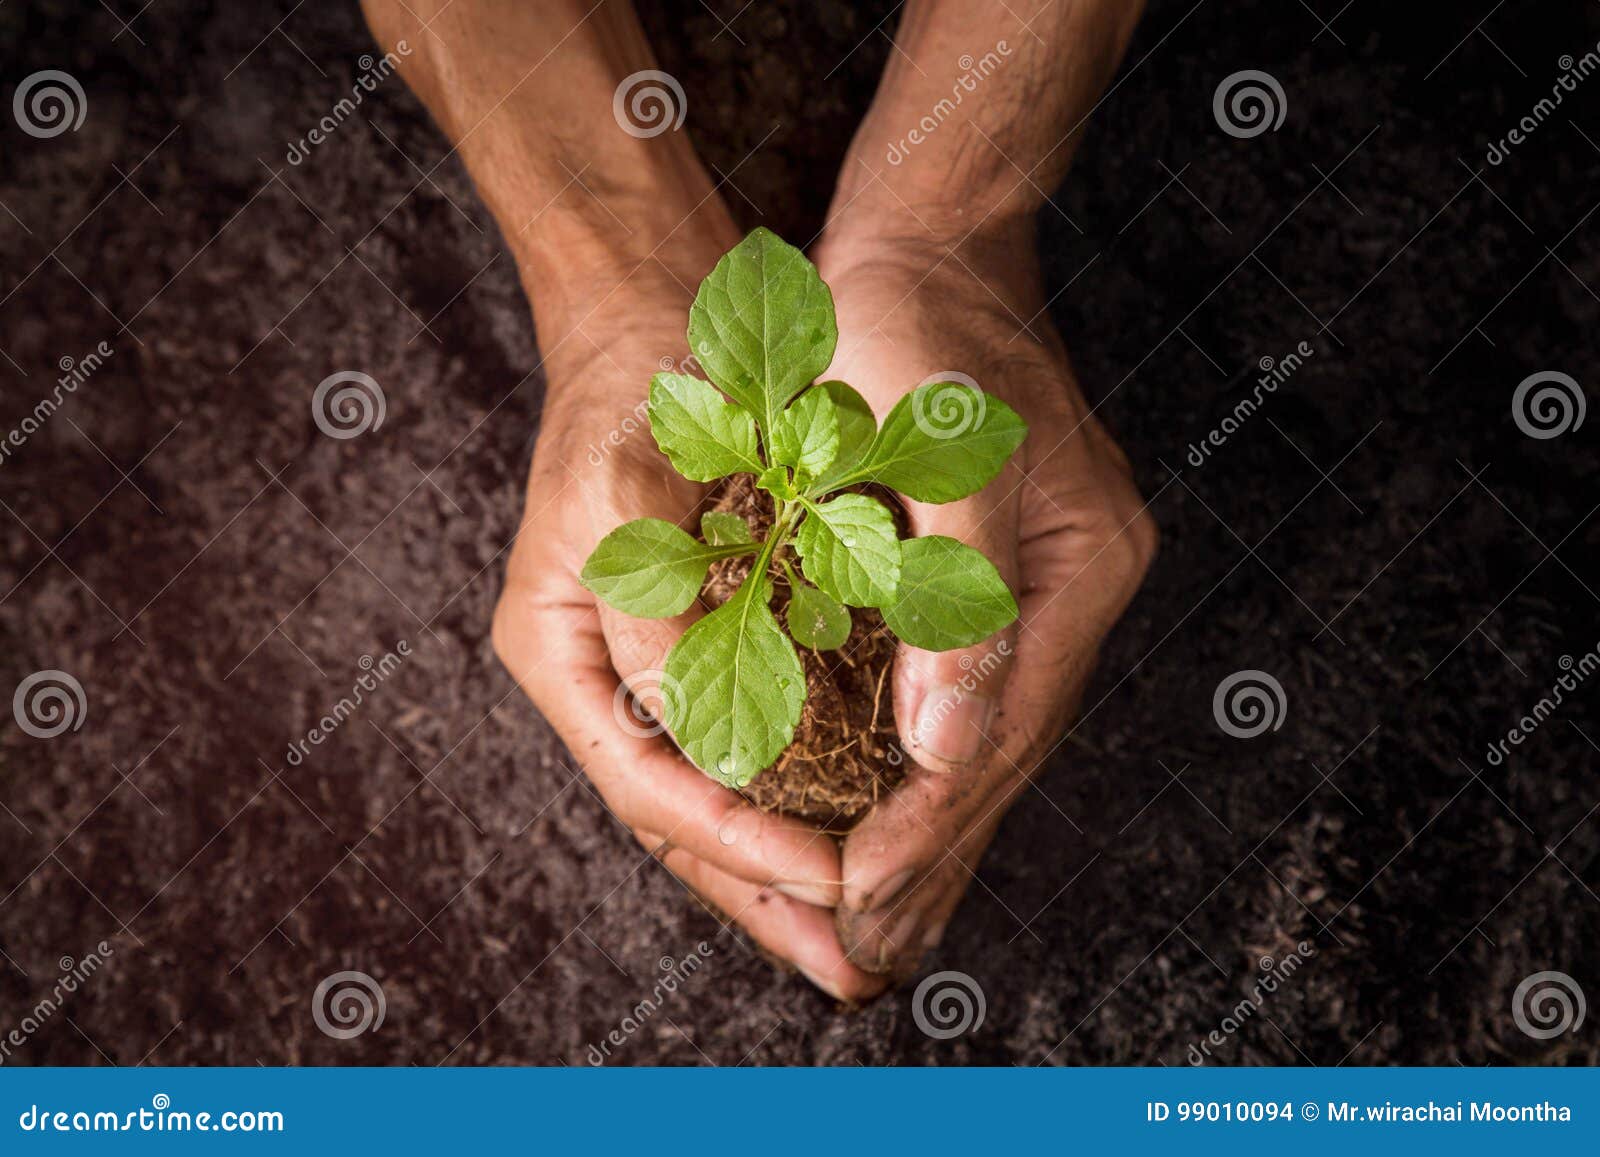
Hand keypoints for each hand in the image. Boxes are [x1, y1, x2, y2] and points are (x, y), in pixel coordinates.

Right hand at [490, 261, 887, 1002]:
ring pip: (719, 802)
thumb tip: (702, 740)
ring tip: (862, 939)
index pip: (648, 785)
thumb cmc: (640, 391)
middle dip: (767, 900)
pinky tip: (858, 839)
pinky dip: (802, 806)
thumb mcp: (632, 486)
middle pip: (683, 823)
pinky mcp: (705, 652)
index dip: (737, 844)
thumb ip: (652, 612)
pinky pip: (753, 754)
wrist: (658, 320)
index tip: (827, 879)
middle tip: (854, 968)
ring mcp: (648, 673)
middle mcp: (599, 680)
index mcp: (559, 652)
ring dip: (788, 875)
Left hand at [812, 220, 1157, 976]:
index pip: (994, 731)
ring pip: (984, 741)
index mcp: (1076, 569)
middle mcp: (1071, 592)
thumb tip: (952, 742)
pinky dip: (928, 770)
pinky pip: (966, 701)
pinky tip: (894, 815)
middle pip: (1000, 755)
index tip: (857, 899)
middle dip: (931, 856)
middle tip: (866, 956)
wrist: (929, 244)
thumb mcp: (942, 444)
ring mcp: (1041, 589)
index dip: (925, 822)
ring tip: (883, 925)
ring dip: (933, 834)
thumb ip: (960, 596)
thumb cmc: (915, 326)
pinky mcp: (996, 580)